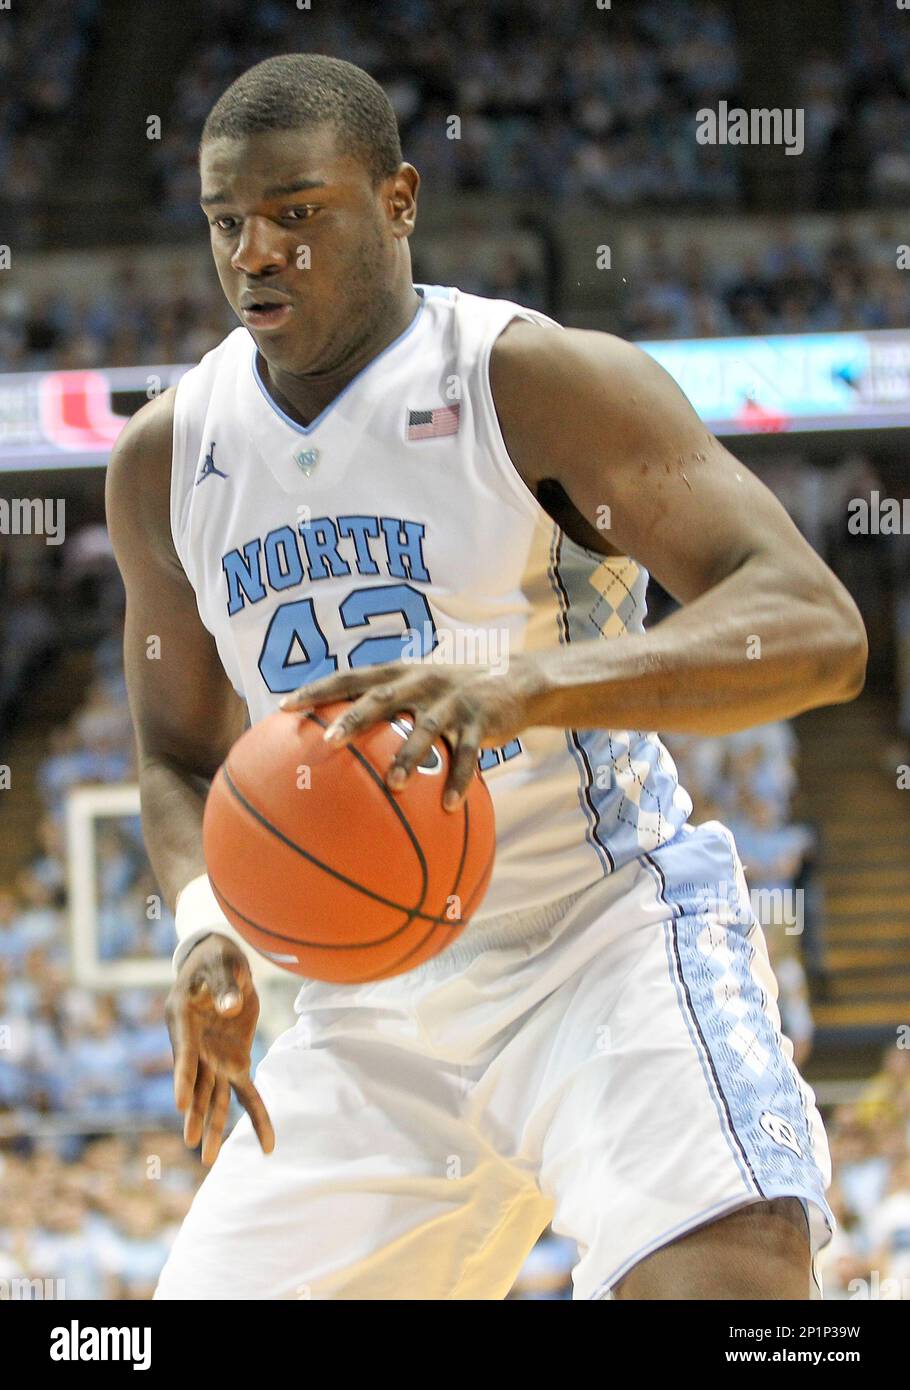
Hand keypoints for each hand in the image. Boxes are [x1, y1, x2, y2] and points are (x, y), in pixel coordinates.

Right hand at [165, 933, 274, 1165]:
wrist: (220, 962)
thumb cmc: (215, 959)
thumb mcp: (221, 963)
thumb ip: (226, 984)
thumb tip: (233, 1006)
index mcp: (183, 1021)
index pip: (184, 1055)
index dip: (182, 1079)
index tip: (179, 1103)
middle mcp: (195, 1048)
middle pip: (195, 1085)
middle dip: (194, 1114)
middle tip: (191, 1142)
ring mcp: (215, 1058)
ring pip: (214, 1099)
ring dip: (213, 1127)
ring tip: (208, 1161)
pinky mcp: (236, 1062)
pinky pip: (246, 1094)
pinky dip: (256, 1117)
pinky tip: (268, 1145)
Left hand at [279, 652, 549, 809]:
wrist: (516, 681)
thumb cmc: (450, 695)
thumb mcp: (419, 690)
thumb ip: (384, 710)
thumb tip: (333, 744)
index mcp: (399, 673)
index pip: (350, 677)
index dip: (317, 689)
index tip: (284, 706)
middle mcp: (422, 680)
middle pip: (382, 698)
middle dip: (354, 719)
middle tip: (328, 742)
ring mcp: (452, 700)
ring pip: (426, 729)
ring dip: (409, 757)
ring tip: (394, 785)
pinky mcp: (480, 719)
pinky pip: (468, 754)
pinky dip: (459, 780)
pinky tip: (448, 807)